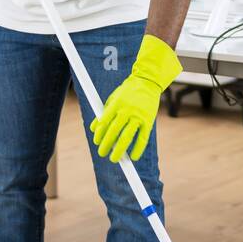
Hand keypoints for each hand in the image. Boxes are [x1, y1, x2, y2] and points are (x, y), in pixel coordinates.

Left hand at [90, 35, 181, 162]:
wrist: (147, 82)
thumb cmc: (127, 92)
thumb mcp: (113, 99)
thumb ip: (103, 113)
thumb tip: (94, 129)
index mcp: (116, 104)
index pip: (104, 123)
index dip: (99, 135)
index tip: (97, 142)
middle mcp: (127, 110)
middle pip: (114, 132)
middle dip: (106, 145)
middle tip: (102, 153)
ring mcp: (139, 116)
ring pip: (127, 137)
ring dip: (119, 150)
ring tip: (114, 159)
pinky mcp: (149, 120)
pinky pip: (143, 138)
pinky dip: (138, 149)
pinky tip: (133, 157)